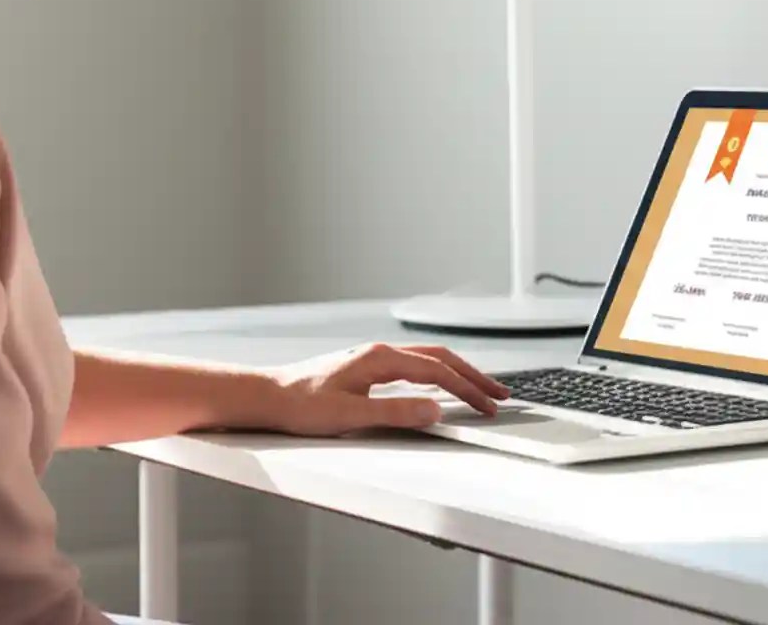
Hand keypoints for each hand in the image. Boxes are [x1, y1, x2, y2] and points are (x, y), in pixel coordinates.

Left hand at [271, 343, 510, 435]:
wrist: (267, 396)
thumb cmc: (299, 405)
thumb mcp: (350, 416)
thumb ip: (395, 414)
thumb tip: (435, 411)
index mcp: (379, 358)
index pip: (437, 372)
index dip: (467, 390)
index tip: (489, 407)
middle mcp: (379, 352)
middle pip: (440, 358)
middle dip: (474, 376)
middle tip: (500, 394)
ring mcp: (373, 358)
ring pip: (428, 359)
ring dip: (458, 373)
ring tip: (480, 389)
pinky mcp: (366, 368)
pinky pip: (414, 365)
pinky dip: (438, 374)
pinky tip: (441, 386)